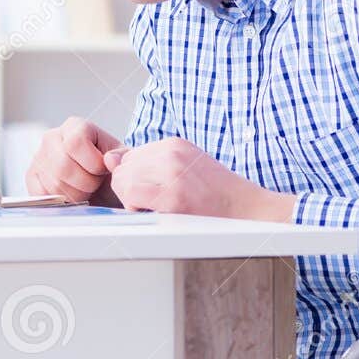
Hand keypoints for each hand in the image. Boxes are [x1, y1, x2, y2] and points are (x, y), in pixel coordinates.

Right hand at [25, 117, 122, 205]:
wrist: (99, 183)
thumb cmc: (109, 168)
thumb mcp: (123, 159)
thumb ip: (122, 157)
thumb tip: (110, 160)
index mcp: (75, 126)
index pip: (75, 143)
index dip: (93, 163)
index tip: (102, 170)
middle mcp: (51, 137)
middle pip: (63, 166)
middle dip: (86, 183)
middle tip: (94, 184)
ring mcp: (38, 157)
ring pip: (54, 184)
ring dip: (76, 195)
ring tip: (85, 189)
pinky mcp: (31, 176)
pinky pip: (42, 194)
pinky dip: (61, 201)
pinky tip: (71, 196)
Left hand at [105, 137, 296, 220]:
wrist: (248, 210)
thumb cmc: (217, 194)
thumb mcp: (185, 166)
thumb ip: (150, 163)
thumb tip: (109, 159)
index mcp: (174, 144)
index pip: (129, 156)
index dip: (134, 177)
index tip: (153, 191)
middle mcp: (171, 154)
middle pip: (123, 168)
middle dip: (129, 189)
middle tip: (152, 203)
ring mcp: (172, 174)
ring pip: (123, 181)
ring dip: (132, 200)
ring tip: (155, 209)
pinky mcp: (173, 197)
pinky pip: (132, 197)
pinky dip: (136, 209)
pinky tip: (156, 214)